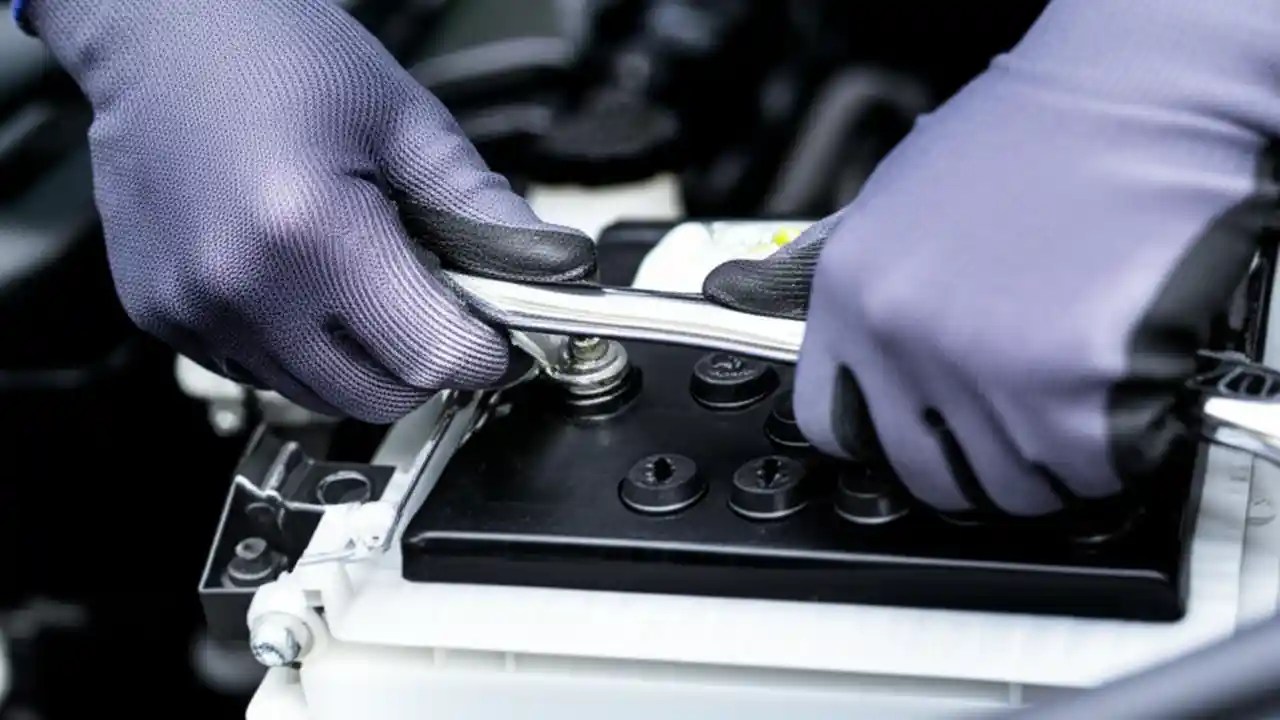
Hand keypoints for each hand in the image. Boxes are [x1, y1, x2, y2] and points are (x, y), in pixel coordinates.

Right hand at [27, 0, 593, 422]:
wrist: (158, 31)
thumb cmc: (275, 53)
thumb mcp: (404, 119)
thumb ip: (483, 208)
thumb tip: (553, 267)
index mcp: (310, 228)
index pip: (431, 354)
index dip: (483, 354)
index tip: (496, 337)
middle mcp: (242, 284)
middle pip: (378, 396)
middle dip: (424, 363)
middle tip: (431, 304)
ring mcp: (194, 308)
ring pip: (319, 396)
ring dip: (361, 360)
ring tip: (359, 278)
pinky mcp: (162, 317)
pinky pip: (259, 372)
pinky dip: (298, 347)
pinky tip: (300, 280)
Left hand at [705, 0, 1279, 514]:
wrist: (1143, 91)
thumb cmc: (1033, 137)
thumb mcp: (896, 203)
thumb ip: (842, 281)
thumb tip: (749, 301)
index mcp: (851, 294)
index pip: (830, 424)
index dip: (885, 437)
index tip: (923, 430)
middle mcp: (901, 337)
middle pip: (927, 474)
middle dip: (979, 458)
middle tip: (1023, 407)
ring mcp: (980, 369)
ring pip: (1011, 485)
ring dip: (1053, 453)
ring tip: (1079, 376)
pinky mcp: (1069, 392)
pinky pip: (1091, 471)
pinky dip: (1118, 445)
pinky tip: (1123, 377)